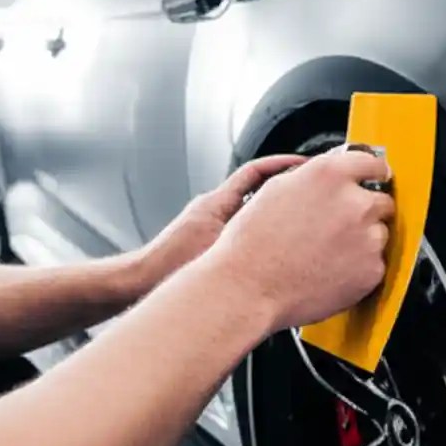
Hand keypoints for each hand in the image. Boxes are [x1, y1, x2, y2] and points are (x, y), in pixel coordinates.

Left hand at [135, 155, 306, 294]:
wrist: (138, 281)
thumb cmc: (169, 265)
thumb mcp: (218, 247)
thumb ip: (249, 234)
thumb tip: (282, 227)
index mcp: (217, 201)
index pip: (255, 170)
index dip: (283, 164)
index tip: (305, 164)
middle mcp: (213, 206)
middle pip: (256, 187)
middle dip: (283, 187)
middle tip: (308, 190)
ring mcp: (209, 222)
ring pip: (249, 209)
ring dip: (271, 211)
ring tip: (295, 218)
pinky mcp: (205, 238)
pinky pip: (240, 227)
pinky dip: (257, 230)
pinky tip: (269, 248)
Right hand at [206, 149, 393, 330]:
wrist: (247, 289)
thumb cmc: (253, 243)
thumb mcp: (276, 188)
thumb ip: (314, 174)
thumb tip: (334, 170)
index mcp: (330, 175)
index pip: (373, 162)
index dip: (372, 172)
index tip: (373, 178)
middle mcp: (355, 203)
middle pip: (382, 199)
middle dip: (366, 210)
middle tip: (338, 225)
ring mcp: (367, 238)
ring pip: (380, 233)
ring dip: (363, 239)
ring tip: (326, 251)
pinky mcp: (371, 270)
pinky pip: (375, 263)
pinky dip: (359, 266)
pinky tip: (330, 269)